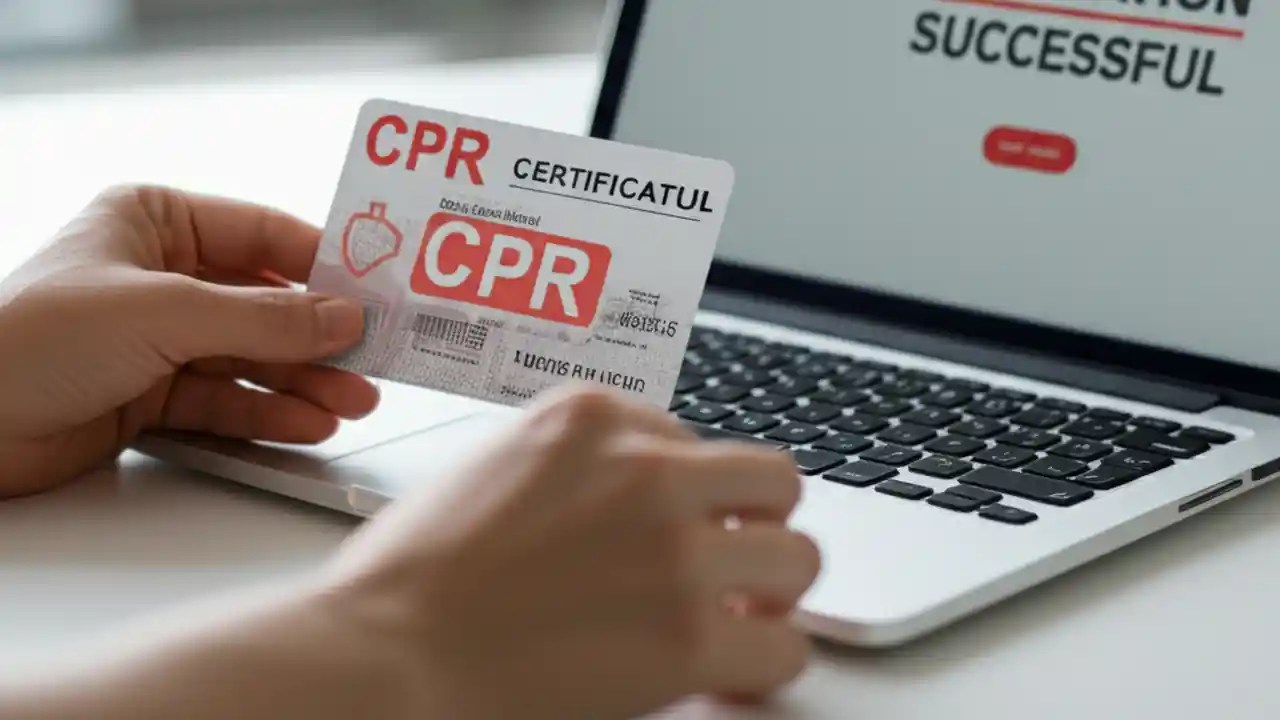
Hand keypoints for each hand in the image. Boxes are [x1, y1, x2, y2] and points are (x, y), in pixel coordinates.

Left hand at [0, 185, 378, 497]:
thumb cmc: (27, 338)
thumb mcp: (162, 312)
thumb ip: (262, 318)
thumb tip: (344, 316)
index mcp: (154, 220)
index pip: (263, 233)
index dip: (325, 263)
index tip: (377, 292)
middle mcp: (160, 276)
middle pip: (266, 302)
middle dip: (320, 335)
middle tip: (372, 359)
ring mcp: (157, 338)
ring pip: (252, 357)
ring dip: (304, 380)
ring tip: (353, 402)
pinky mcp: (150, 395)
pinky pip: (226, 400)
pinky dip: (267, 412)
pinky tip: (307, 423)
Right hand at [321, 385, 819, 719]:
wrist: (382, 653)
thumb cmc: (409, 578)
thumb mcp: (489, 466)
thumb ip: (573, 467)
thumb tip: (624, 498)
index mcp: (593, 417)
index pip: (693, 441)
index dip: (688, 496)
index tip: (675, 530)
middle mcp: (646, 469)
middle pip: (771, 483)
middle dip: (755, 529)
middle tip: (733, 568)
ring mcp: (674, 548)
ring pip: (797, 557)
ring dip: (772, 593)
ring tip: (737, 621)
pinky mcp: (687, 634)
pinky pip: (786, 644)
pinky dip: (764, 664)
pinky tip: (727, 673)